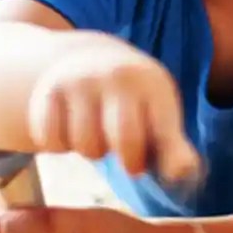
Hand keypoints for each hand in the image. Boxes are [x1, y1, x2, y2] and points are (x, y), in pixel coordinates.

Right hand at [28, 37, 199, 181]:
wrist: (90, 57)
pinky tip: (72, 132)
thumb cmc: (135, 101)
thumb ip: (174, 149)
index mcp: (153, 85)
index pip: (160, 134)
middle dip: (127, 161)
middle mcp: (118, 77)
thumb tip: (182, 175)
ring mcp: (82, 81)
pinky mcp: (50, 91)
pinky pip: (51, 141)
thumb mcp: (160, 115)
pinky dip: (60, 147)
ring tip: (100, 138)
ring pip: (86, 146)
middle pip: (123, 142)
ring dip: (93, 152)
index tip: (139, 167)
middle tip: (127, 159)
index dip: (151, 159)